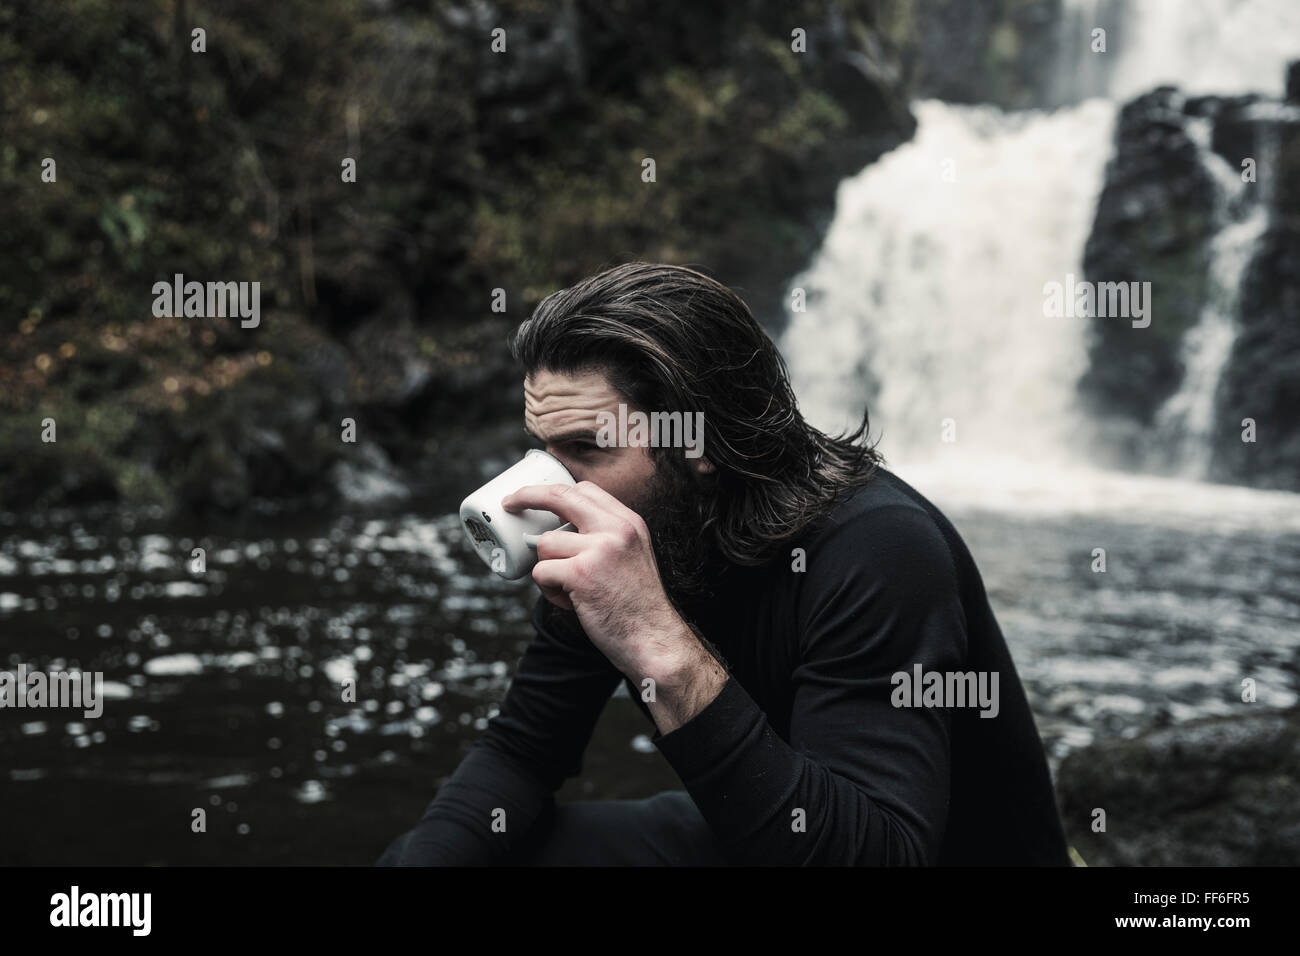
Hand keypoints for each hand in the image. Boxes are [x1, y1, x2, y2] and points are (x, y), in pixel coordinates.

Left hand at [500, 481, 688, 679]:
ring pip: (545, 543)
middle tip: (510, 503)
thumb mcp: (633, 556)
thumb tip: (558, 532)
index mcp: (629, 523)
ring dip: (548, 569)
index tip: (535, 495)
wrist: (654, 639)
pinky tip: (569, 602)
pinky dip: (548, 591)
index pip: (585, 490)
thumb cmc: (637, 606)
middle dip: (527, 496)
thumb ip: (605, 538)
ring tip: (568, 590)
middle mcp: (616, 530)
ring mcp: (599, 550)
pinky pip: (541, 572)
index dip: (554, 491)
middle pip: (560, 497)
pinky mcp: (581, 574)